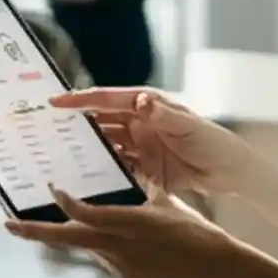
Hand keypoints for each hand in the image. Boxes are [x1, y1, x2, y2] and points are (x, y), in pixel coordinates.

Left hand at [7, 189, 236, 277]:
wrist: (217, 270)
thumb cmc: (196, 232)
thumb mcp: (166, 202)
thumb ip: (140, 190)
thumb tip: (127, 171)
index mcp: (132, 223)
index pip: (86, 214)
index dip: (65, 202)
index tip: (52, 188)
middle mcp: (121, 248)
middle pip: (69, 239)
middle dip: (36, 231)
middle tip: (10, 224)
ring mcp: (122, 266)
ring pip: (84, 247)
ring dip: (67, 234)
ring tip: (47, 221)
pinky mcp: (127, 277)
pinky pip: (102, 256)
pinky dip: (95, 243)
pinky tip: (97, 234)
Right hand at [52, 87, 253, 195]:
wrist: (229, 173)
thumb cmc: (212, 141)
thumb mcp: (187, 126)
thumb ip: (161, 114)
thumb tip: (141, 100)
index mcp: (146, 105)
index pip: (107, 99)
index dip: (80, 100)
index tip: (55, 102)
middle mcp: (138, 122)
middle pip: (100, 121)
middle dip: (76, 125)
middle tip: (48, 130)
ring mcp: (139, 145)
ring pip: (105, 145)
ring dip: (87, 149)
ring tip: (61, 156)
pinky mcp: (143, 167)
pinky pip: (117, 166)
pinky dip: (103, 170)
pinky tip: (87, 178)